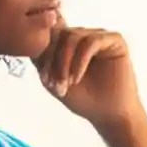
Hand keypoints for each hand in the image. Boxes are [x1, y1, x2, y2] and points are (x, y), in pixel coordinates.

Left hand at [33, 16, 142, 130]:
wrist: (108, 115)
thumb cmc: (83, 99)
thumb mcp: (52, 78)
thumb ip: (41, 57)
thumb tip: (30, 35)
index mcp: (70, 42)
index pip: (50, 32)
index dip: (43, 50)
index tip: (44, 77)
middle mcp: (85, 35)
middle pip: (59, 33)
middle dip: (52, 59)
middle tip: (52, 83)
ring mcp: (100, 36)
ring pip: (73, 36)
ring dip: (65, 62)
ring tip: (66, 84)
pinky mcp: (115, 40)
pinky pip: (91, 41)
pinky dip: (80, 61)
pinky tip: (77, 78)